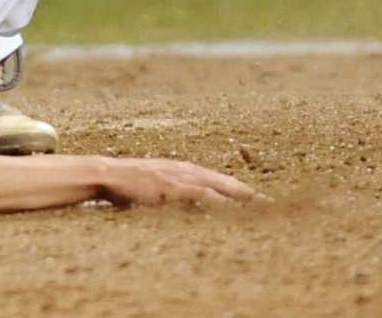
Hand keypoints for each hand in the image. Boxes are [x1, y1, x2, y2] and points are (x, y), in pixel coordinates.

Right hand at [93, 156, 256, 207]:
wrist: (106, 174)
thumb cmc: (130, 183)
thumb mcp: (158, 183)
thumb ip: (177, 190)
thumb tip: (195, 205)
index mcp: (186, 170)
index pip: (223, 181)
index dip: (244, 192)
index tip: (265, 202)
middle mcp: (187, 171)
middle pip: (228, 184)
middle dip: (252, 195)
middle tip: (276, 207)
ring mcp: (180, 178)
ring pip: (219, 188)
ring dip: (241, 199)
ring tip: (263, 210)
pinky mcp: (171, 188)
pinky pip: (201, 195)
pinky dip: (218, 202)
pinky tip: (231, 210)